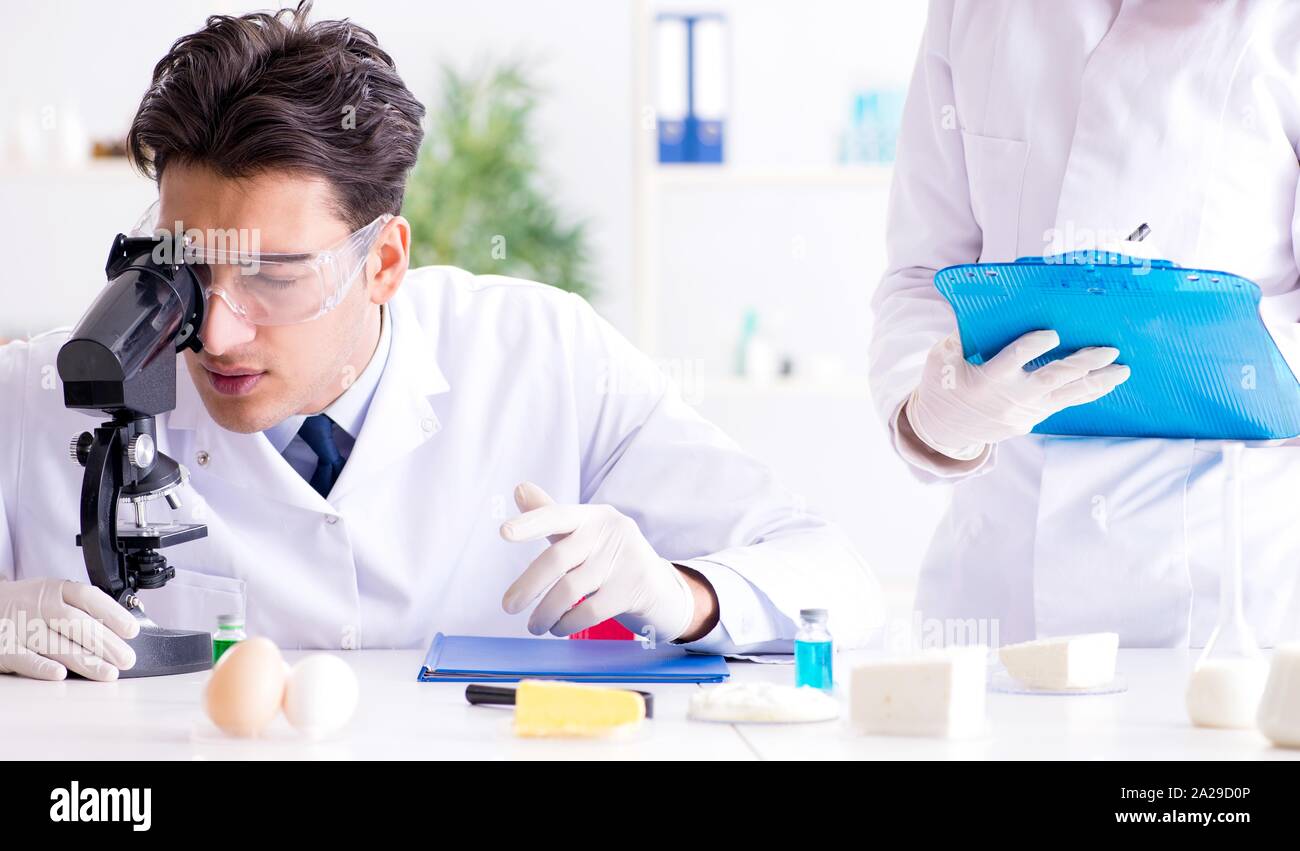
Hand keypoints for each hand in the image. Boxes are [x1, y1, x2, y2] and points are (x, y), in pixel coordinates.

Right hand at [0, 579, 138, 680]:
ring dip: (85, 661)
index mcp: (55, 590)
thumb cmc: (29, 606)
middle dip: (105, 643)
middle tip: (126, 660)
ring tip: (108, 673)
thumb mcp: (54, 596)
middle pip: (76, 623)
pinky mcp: (5, 648)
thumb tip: (120, 632)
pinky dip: (43, 667)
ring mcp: (22, 627)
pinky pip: (25, 659)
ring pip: (56, 645)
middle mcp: (39, 605)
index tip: (131, 630)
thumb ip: (81, 609)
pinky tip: (61, 674)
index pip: (88, 597)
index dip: (112, 613)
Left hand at [499, 482, 697, 641]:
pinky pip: (589, 611)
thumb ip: (551, 515)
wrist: (662, 590)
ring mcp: (626, 559)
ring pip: (570, 590)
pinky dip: (567, 624)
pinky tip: (559, 628)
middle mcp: (611, 531)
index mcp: (593, 516)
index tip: (504, 533)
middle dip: (528, 585)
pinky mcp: (635, 588)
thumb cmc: (612, 560)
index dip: (530, 523)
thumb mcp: (583, 536)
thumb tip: (519, 489)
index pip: (557, 515)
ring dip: (545, 613)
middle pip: (557, 559)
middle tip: (508, 606)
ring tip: (534, 626)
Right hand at [906, 330, 1129, 458]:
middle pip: (1053, 378)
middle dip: (1083, 363)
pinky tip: (1104, 383)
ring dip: (1097, 382)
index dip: (1033, 347)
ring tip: (1122, 370)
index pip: (1014, 360)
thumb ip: (955, 342)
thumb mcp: (939, 362)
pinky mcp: (1031, 420)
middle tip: (1108, 349)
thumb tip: (970, 319)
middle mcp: (1011, 397)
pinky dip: (1085, 393)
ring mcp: (1024, 412)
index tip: (1052, 333)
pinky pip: (1063, 404)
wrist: (942, 431)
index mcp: (987, 379)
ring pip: (1067, 395)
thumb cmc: (941, 388)